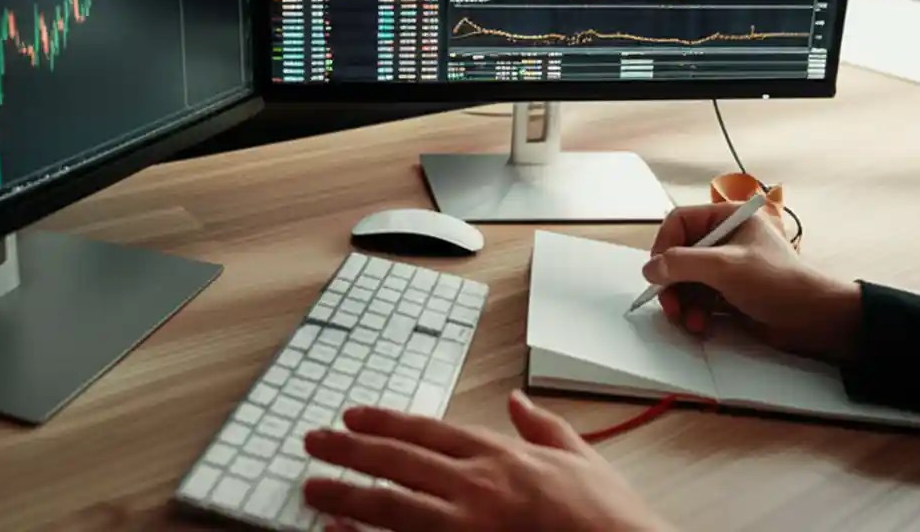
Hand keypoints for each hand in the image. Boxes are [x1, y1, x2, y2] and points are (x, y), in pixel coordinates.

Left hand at [301, 390, 672, 531]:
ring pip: (391, 505)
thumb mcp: (581, 457)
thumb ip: (544, 428)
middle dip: (350, 449)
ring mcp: (466, 526)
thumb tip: (520, 402)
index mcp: (501, 456)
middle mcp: (476, 485)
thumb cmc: (607, 518)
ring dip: (346, 493)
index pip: (430, 430)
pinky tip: (338, 530)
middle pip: (398, 461)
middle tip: (312, 441)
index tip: (354, 416)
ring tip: (312, 486)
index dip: (387, 422)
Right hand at [643, 203, 862, 361]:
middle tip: (670, 305)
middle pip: (678, 255)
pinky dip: (694, 312)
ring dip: (682, 302)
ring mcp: (727, 267)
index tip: (658, 272)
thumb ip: (682, 263)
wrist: (815, 320)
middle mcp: (725, 239)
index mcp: (728, 217)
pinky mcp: (729, 292)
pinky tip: (700, 325)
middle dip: (672, 282)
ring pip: (685, 280)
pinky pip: (698, 298)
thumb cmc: (778, 282)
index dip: (664, 246)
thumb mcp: (725, 267)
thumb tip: (649, 270)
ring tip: (689, 320)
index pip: (680, 222)